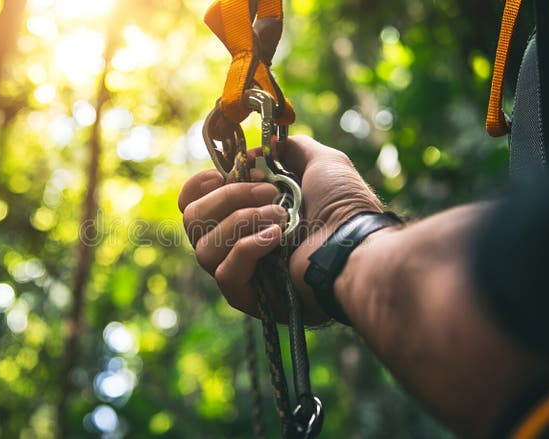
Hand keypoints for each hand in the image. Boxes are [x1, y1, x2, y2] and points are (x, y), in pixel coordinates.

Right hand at [179, 135, 382, 323]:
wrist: (356, 242)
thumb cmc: (344, 205)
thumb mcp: (320, 161)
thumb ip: (289, 149)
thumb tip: (261, 150)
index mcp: (245, 214)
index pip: (192, 204)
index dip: (200, 186)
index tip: (222, 174)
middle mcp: (235, 244)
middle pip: (192, 221)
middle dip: (228, 197)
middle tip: (268, 194)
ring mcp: (241, 273)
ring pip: (203, 247)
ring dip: (241, 222)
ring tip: (280, 218)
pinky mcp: (248, 298)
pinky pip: (224, 272)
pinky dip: (247, 249)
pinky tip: (276, 238)